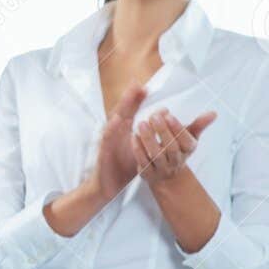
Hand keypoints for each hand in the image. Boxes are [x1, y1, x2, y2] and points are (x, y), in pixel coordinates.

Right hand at [89, 84, 146, 200]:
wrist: (108, 185)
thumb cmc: (124, 165)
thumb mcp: (141, 148)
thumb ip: (151, 131)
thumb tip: (164, 115)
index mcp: (124, 130)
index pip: (131, 111)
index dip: (137, 99)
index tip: (146, 86)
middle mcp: (115, 132)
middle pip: (122, 111)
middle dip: (130, 97)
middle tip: (137, 83)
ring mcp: (108, 141)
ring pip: (115, 120)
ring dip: (122, 107)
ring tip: (129, 95)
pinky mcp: (104, 151)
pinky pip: (107, 138)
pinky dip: (111, 128)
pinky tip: (117, 120)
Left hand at [133, 108, 214, 186]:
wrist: (168, 177)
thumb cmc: (178, 151)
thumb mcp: (189, 138)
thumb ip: (199, 124)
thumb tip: (213, 113)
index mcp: (187, 150)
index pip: (186, 140)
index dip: (178, 128)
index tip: (169, 115)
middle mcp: (176, 160)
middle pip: (171, 147)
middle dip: (163, 131)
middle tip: (154, 116)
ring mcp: (162, 169)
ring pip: (156, 155)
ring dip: (148, 139)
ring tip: (142, 124)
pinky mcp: (148, 174)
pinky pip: (143, 162)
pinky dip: (138, 150)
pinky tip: (134, 137)